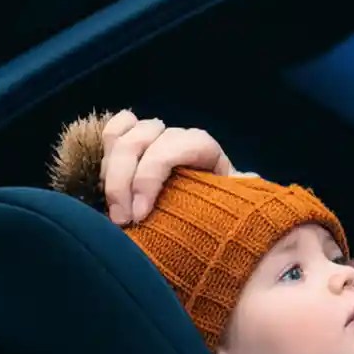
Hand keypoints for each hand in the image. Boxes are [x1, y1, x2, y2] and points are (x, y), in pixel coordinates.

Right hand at [100, 110, 235, 223]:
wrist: (205, 223)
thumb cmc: (219, 216)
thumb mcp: (233, 208)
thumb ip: (240, 193)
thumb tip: (250, 178)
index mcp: (204, 149)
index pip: (176, 145)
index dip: (151, 175)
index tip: (140, 216)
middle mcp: (177, 138)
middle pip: (142, 139)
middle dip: (123, 182)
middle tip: (122, 221)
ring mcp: (153, 139)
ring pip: (125, 134)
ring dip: (111, 173)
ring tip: (114, 211)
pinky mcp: (132, 147)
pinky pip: (115, 130)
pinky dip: (105, 148)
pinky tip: (103, 182)